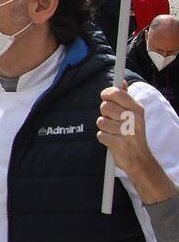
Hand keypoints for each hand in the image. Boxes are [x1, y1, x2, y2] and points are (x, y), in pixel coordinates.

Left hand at [98, 86, 172, 201]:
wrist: (140, 159)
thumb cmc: (133, 133)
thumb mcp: (135, 114)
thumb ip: (126, 98)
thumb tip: (121, 81)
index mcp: (137, 109)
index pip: (116, 93)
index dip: (106, 94)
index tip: (105, 97)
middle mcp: (134, 119)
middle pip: (104, 107)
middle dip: (105, 114)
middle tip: (113, 120)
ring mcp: (127, 132)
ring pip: (101, 121)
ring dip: (104, 128)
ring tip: (114, 132)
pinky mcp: (119, 144)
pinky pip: (100, 135)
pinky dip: (104, 138)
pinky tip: (113, 141)